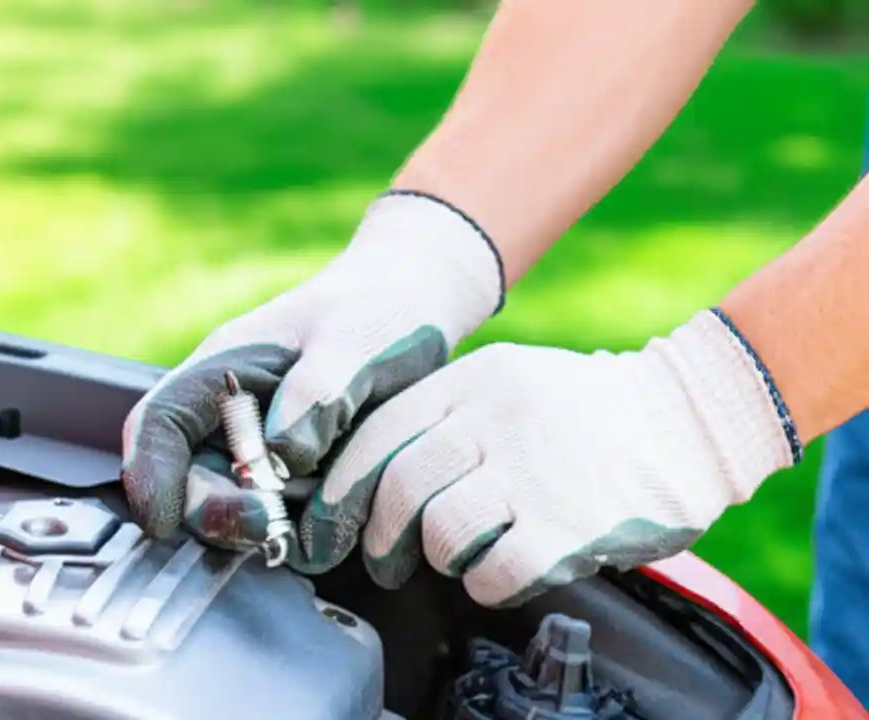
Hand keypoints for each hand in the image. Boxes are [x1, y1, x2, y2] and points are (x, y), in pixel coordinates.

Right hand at [121, 192, 502, 547]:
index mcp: (219, 373)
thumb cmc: (377, 312)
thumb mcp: (354, 339)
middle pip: (189, 486)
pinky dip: (302, 531)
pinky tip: (342, 510)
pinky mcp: (291, 486)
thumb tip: (279, 458)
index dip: (149, 476)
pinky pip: (280, 525)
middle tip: (273, 524)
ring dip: (267, 526)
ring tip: (324, 499)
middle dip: (221, 515)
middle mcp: (226, 420)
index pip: (158, 425)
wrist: (414, 311)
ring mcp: (257, 457)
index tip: (165, 521)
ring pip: (233, 515)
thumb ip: (316, 393)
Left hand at [314, 309, 799, 605]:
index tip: (328, 523)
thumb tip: (371, 472)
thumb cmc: (585, 409)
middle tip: (381, 558)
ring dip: (436, 557)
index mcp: (473, 381)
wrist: (691, 415)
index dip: (342, 488)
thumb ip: (443, 413)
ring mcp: (535, 473)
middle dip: (377, 535)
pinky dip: (483, 582)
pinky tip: (499, 572)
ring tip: (454, 557)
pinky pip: (495, 572)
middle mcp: (497, 420)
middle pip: (400, 487)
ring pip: (441, 531)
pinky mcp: (570, 525)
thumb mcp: (507, 378)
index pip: (379, 435)